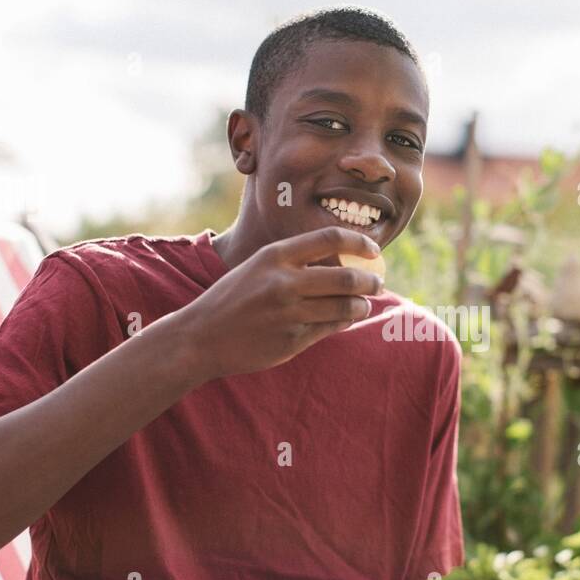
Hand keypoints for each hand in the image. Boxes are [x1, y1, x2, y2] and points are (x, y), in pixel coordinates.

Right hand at [176, 226, 383, 381]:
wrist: (201, 337)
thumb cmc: (233, 299)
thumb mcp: (258, 268)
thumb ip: (295, 262)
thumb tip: (342, 261)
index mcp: (275, 256)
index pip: (330, 239)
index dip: (360, 243)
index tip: (374, 251)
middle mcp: (284, 282)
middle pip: (347, 278)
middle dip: (371, 281)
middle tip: (378, 283)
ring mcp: (289, 314)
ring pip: (345, 307)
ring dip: (362, 306)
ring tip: (363, 305)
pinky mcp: (292, 340)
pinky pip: (331, 328)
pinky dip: (344, 322)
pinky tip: (344, 320)